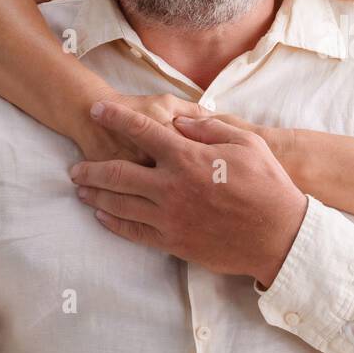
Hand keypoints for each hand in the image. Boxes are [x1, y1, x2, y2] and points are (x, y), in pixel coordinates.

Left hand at [69, 100, 307, 286]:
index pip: (141, 131)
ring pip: (119, 204)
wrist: (278, 235)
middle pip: (117, 173)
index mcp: (188, 158)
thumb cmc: (268, 184)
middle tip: (75, 167)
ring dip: (96, 195)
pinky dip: (113, 223)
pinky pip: (133, 232)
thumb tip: (180, 123)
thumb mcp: (246, 143)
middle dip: (91, 167)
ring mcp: (169, 217)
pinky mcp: (173, 242)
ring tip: (81, 190)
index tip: (96, 111)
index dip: (115, 118)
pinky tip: (102, 216)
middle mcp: (171, 187)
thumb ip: (209, 129)